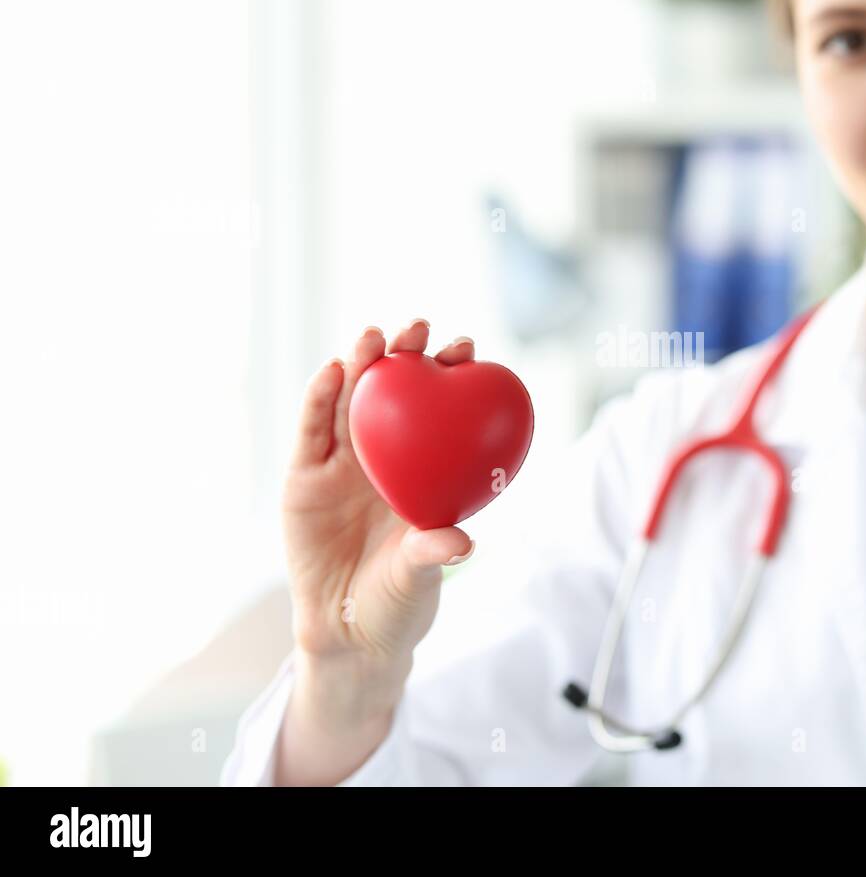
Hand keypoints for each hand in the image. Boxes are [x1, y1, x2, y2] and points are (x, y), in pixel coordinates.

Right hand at [282, 321, 477, 687]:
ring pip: (349, 402)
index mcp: (419, 470)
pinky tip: (331, 371)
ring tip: (373, 336)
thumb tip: (463, 542)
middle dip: (405, 355)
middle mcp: (381, 458)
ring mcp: (340, 465)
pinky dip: (318, 399)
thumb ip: (433, 552)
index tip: (468, 348)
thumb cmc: (397, 602)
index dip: (450, 376)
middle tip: (421, 327)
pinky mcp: (302, 477)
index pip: (438, 412)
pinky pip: (311, 432)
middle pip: (392, 394)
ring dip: (360, 364)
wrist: (347, 634)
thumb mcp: (420, 575)